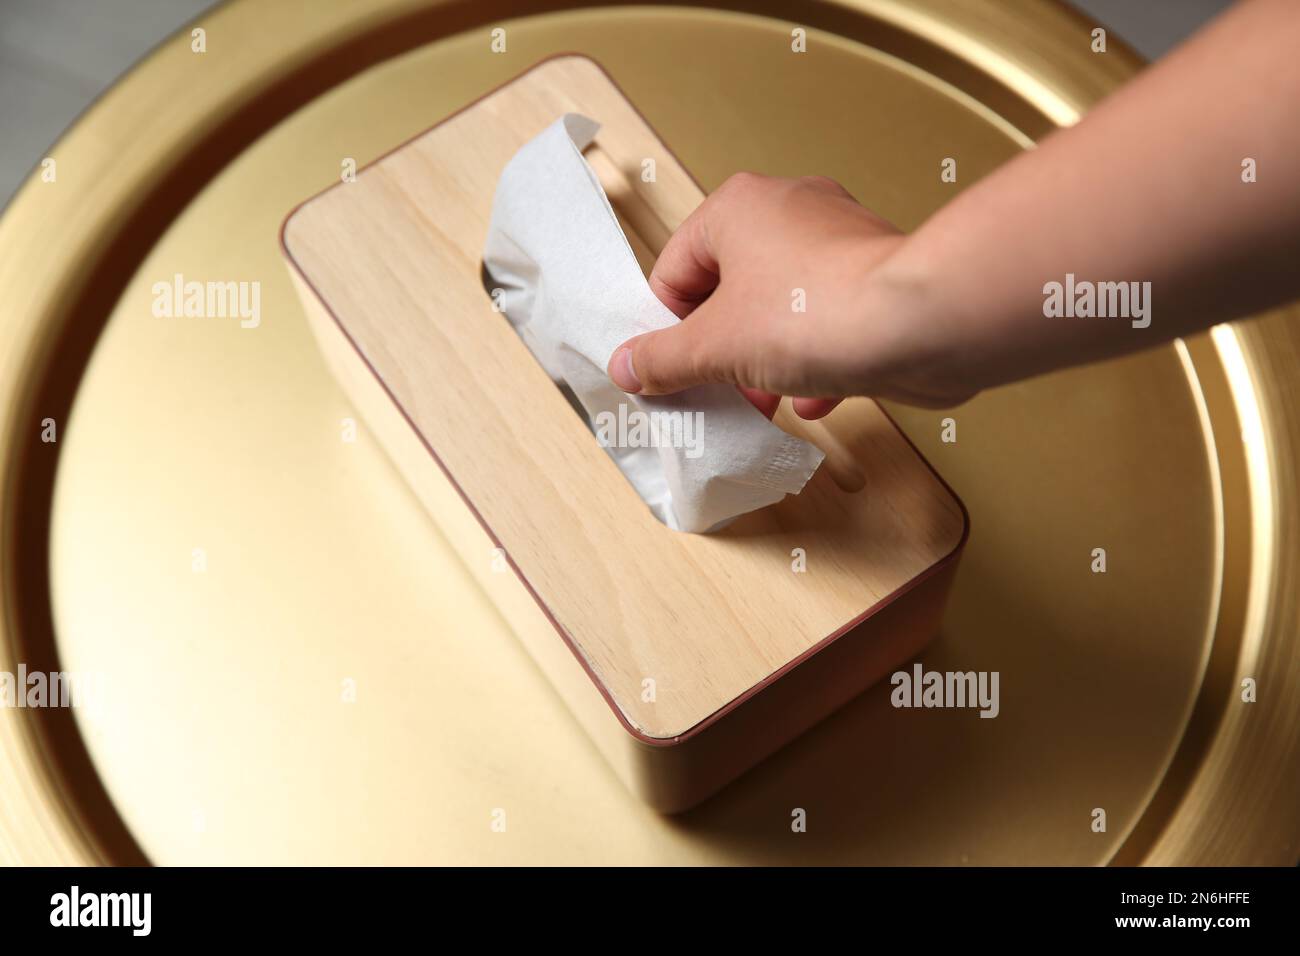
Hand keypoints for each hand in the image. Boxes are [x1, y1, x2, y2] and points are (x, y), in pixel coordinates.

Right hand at [605, 172, 978, 414]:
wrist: (923, 323)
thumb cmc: (815, 313)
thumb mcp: (716, 346)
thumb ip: (664, 359)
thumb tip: (626, 367)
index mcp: (736, 208)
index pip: (674, 270)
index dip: (665, 328)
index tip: (667, 373)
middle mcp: (787, 210)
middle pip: (727, 289)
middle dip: (720, 350)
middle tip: (714, 394)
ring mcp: (837, 240)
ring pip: (779, 307)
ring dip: (764, 362)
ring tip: (761, 405)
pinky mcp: (876, 276)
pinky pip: (828, 320)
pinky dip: (815, 360)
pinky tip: (812, 401)